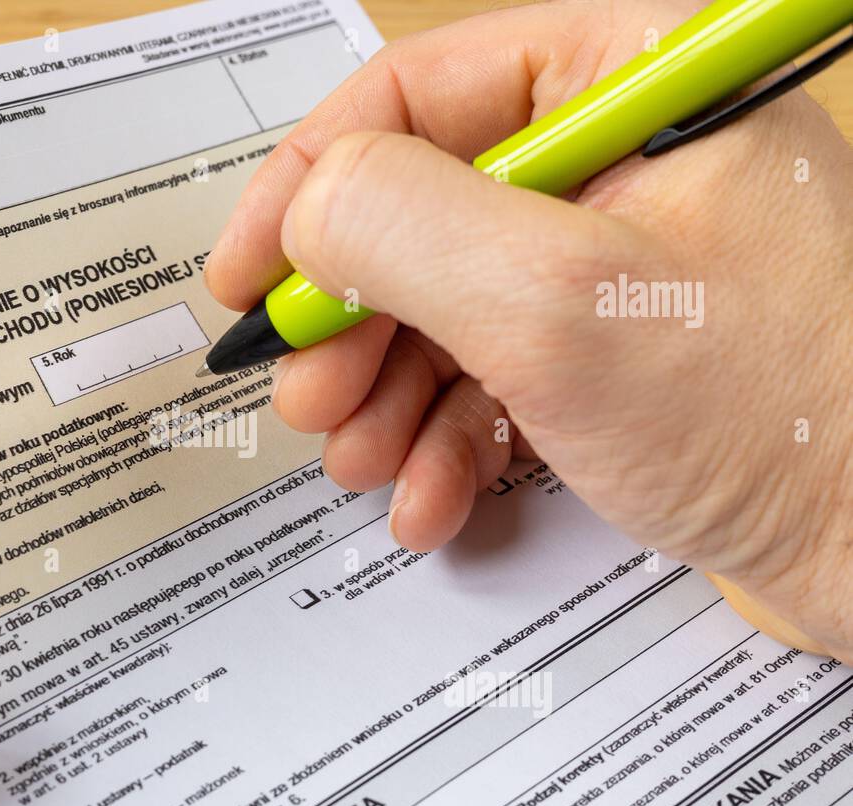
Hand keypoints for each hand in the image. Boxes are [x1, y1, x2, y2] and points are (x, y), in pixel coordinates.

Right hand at [206, 0, 852, 656]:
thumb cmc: (787, 418)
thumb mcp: (559, 306)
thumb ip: (405, 230)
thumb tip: (307, 211)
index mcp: (628, 81)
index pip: (417, 92)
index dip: (309, 185)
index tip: (245, 276)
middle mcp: (617, 160)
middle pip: (417, 212)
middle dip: (349, 321)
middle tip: (309, 398)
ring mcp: (613, 263)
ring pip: (442, 307)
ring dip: (383, 396)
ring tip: (362, 462)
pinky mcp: (614, 355)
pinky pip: (491, 376)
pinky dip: (444, 441)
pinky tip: (430, 498)